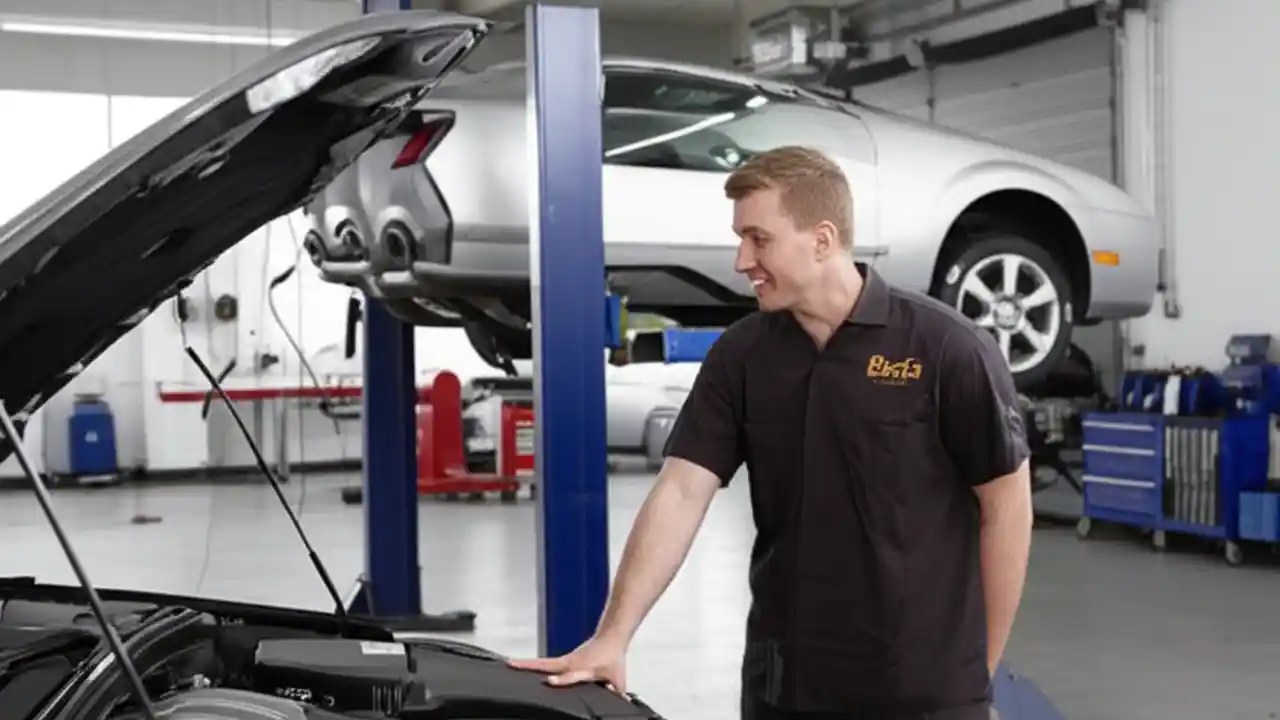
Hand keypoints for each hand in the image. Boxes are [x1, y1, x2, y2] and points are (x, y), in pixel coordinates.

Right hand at [506, 635, 627, 693]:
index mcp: (585, 668)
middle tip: (512, 664)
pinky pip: (545, 663)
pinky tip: (519, 666)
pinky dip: (532, 664)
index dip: (562, 679)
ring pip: (543, 662)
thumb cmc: (614, 658)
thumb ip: (618, 692)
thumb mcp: (619, 678)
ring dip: (526, 663)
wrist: (611, 637)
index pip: (572, 675)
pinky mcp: (563, 659)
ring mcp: (565, 659)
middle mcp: (572, 662)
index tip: (550, 682)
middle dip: (530, 666)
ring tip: (509, 664)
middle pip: (547, 664)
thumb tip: (623, 705)